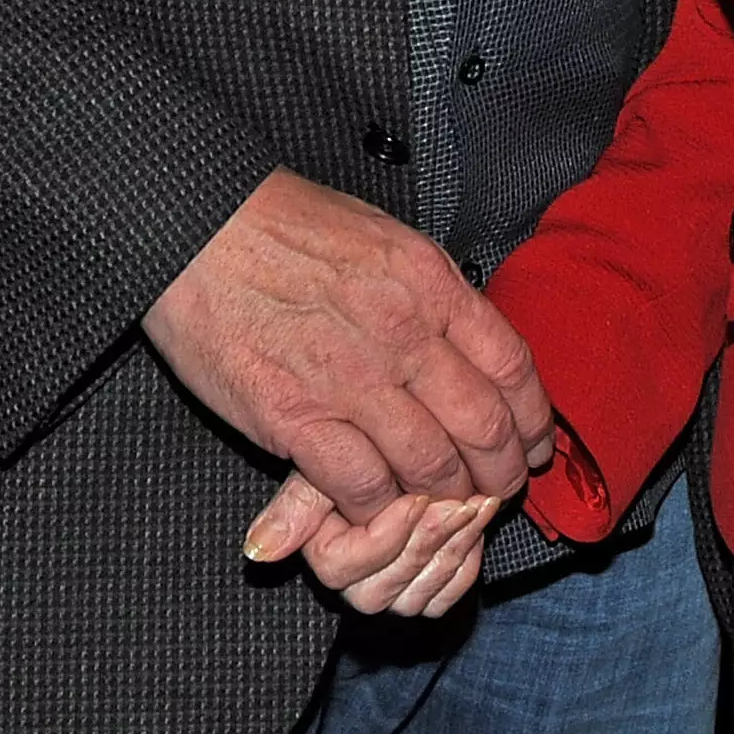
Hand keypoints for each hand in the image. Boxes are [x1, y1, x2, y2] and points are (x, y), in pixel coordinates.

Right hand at [144, 169, 551, 525]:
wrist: (198, 225)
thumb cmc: (283, 224)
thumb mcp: (381, 235)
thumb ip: (427, 292)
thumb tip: (464, 339)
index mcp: (428, 282)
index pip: (510, 365)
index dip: (533, 417)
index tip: (536, 443)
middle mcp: (402, 332)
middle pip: (483, 425)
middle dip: (502, 472)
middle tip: (499, 492)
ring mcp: (351, 379)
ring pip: (431, 466)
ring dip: (447, 499)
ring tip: (446, 508)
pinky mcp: (296, 418)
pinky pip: (362, 486)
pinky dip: (380, 509)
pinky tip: (381, 507)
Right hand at [245, 468, 498, 616]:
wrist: (409, 450)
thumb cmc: (359, 447)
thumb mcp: (329, 463)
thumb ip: (297, 504)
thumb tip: (256, 551)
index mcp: (324, 553)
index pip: (342, 570)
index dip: (383, 538)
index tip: (416, 499)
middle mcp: (355, 582)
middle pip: (383, 591)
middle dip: (427, 543)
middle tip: (461, 500)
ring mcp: (392, 589)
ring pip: (418, 596)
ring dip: (453, 550)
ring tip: (479, 502)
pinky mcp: (427, 589)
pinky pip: (446, 597)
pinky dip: (466, 563)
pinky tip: (480, 525)